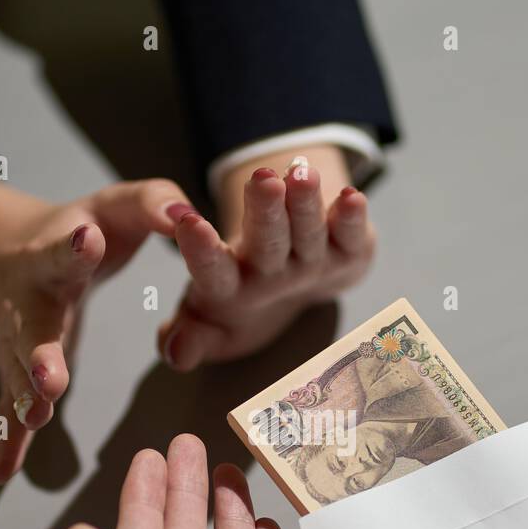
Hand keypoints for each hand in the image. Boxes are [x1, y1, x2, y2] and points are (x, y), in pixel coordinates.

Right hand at [0, 169, 192, 482]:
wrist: (7, 250)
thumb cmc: (82, 228)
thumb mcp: (117, 206)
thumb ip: (153, 204)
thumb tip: (186, 214)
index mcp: (57, 254)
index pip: (65, 248)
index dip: (74, 246)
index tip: (86, 240)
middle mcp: (30, 299)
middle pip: (32, 326)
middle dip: (40, 353)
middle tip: (49, 378)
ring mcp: (19, 340)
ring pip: (17, 372)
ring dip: (24, 398)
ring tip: (35, 419)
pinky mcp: (18, 371)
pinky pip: (10, 408)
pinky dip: (6, 440)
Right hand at [156, 146, 374, 371]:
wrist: (294, 298)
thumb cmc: (235, 294)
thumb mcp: (203, 316)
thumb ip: (187, 333)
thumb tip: (173, 356)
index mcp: (231, 292)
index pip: (214, 273)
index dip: (202, 252)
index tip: (188, 223)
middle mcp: (273, 278)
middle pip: (269, 245)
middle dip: (267, 213)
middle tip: (263, 179)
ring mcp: (313, 264)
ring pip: (309, 233)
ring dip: (306, 204)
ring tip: (300, 172)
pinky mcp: (348, 252)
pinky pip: (352, 234)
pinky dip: (353, 216)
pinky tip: (352, 195)